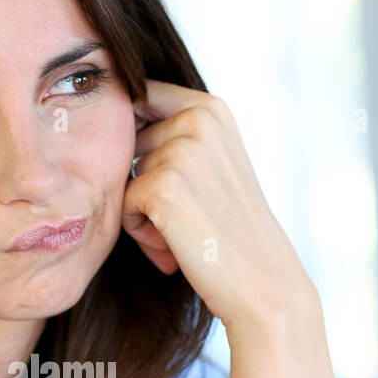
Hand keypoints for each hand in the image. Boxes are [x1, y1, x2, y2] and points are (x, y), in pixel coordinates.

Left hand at [122, 79, 316, 332]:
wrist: (262, 282)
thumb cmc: (231, 229)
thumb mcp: (214, 162)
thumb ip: (177, 135)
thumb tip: (115, 118)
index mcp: (212, 108)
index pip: (142, 95)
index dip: (130, 131)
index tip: (154, 169)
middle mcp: (198, 119)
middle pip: (129, 143)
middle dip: (142, 180)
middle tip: (181, 216)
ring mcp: (181, 150)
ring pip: (124, 176)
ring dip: (143, 211)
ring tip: (183, 234)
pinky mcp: (162, 186)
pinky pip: (124, 205)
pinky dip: (141, 232)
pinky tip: (175, 247)